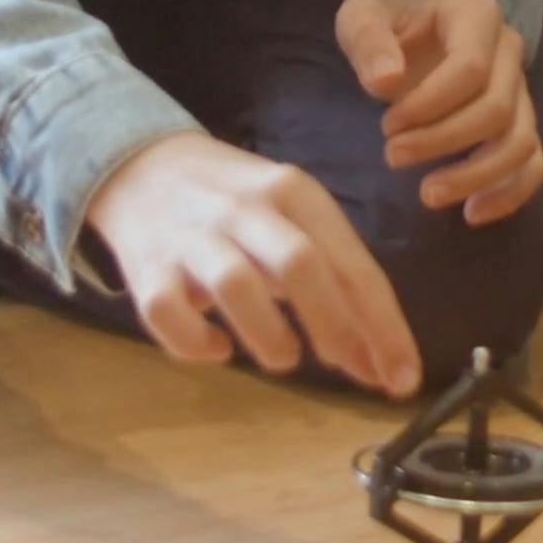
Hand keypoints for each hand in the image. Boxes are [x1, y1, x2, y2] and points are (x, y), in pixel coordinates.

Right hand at [84, 131, 421, 397]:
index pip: (351, 263)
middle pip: (300, 265)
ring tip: (283, 357)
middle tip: (353, 370)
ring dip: (270, 337)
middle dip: (336, 327)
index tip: (403, 378)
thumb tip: (376, 358)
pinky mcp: (147, 267)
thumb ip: (331, 276)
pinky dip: (198, 344)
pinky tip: (218, 347)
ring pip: (236, 286)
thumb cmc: (234, 202)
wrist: (140, 164)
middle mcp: (244, 208)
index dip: (383, 326)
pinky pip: (171, 314)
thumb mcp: (290, 215)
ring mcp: (192, 236)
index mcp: (293, 192)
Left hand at [336, 0, 542, 226]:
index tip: (387, 126)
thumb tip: (384, 82)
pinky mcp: (520, 123)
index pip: (471, 67)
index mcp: (477, 15)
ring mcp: (521, 89)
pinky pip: (534, 164)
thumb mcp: (362, 17)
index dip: (430, 104)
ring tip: (427, 195)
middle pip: (497, 108)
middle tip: (392, 158)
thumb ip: (369, 41)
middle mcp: (510, 51)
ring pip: (521, 141)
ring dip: (476, 176)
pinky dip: (511, 194)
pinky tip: (472, 213)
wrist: (409, 25)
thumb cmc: (386, 22)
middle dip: (444, 142)